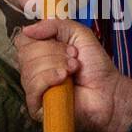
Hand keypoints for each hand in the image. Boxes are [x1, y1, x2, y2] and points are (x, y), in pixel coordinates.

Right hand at [16, 18, 131, 131]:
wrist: (108, 90)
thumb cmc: (95, 65)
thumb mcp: (77, 33)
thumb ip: (53, 25)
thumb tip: (26, 30)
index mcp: (39, 52)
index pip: (23, 40)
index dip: (44, 40)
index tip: (66, 46)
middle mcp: (33, 70)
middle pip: (26, 53)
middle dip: (55, 53)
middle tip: (73, 60)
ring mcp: (34, 88)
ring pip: (30, 69)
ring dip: (57, 65)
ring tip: (73, 70)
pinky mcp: (37, 106)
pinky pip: (33, 87)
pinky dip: (50, 79)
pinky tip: (64, 80)